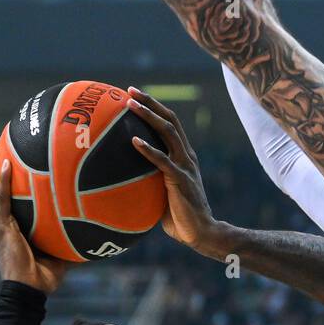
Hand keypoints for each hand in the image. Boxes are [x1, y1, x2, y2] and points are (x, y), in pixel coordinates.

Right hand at [0, 144, 69, 293]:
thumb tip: (94, 234)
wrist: (29, 292)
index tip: (5, 164)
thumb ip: (69, 239)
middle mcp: (0, 224)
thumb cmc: (42, 278)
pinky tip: (6, 165)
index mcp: (9, 228)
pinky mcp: (3, 228)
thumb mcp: (58, 253)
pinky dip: (2, 182)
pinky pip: (1, 200)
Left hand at [128, 89, 222, 251]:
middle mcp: (186, 156)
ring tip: (130, 105)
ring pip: (168, 132)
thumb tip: (123, 178)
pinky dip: (148, 149)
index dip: (154, 108)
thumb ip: (149, 180)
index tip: (135, 97)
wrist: (199, 233)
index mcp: (184, 156)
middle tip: (129, 91)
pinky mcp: (180, 180)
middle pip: (170, 120)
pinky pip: (162, 161)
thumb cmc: (179, 217)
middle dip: (150, 102)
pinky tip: (133, 141)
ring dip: (148, 116)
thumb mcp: (161, 193)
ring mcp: (185, 166)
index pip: (170, 124)